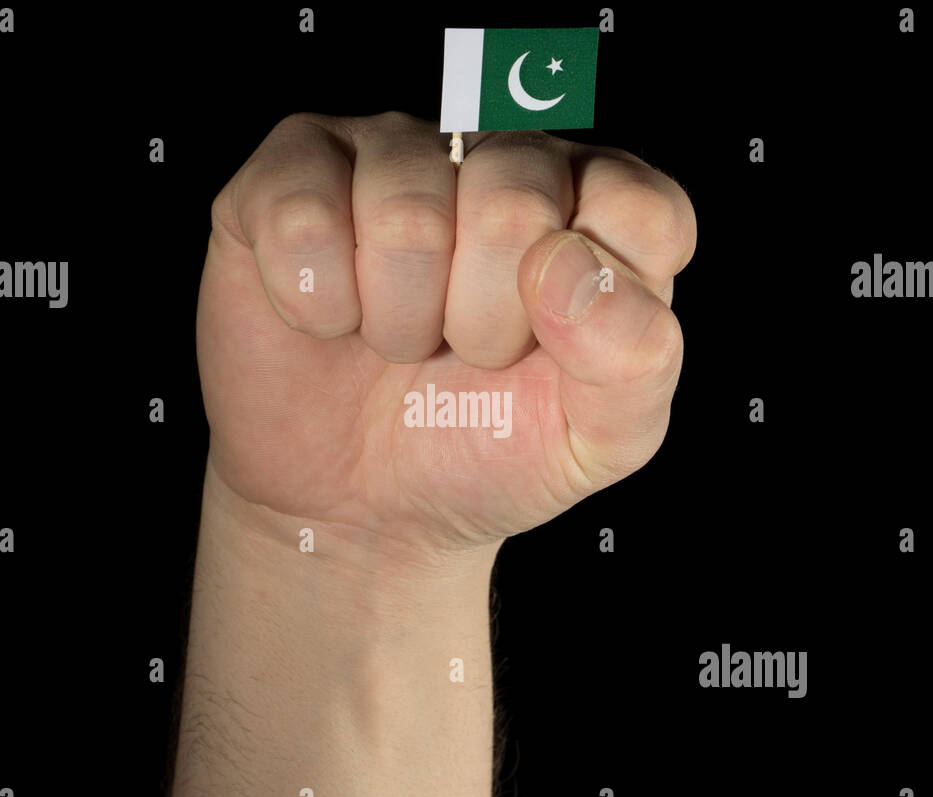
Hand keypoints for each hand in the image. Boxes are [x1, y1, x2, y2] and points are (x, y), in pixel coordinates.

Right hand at [197, 111, 695, 559]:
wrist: (358, 505)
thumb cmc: (481, 449)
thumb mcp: (595, 439)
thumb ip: (635, 357)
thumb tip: (569, 265)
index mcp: (596, 209)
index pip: (640, 208)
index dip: (590, 303)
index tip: (551, 352)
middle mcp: (500, 157)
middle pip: (514, 199)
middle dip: (482, 321)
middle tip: (461, 351)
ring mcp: (393, 154)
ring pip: (405, 210)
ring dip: (396, 317)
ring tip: (395, 337)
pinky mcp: (292, 171)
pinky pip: (301, 213)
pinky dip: (314, 302)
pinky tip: (327, 319)